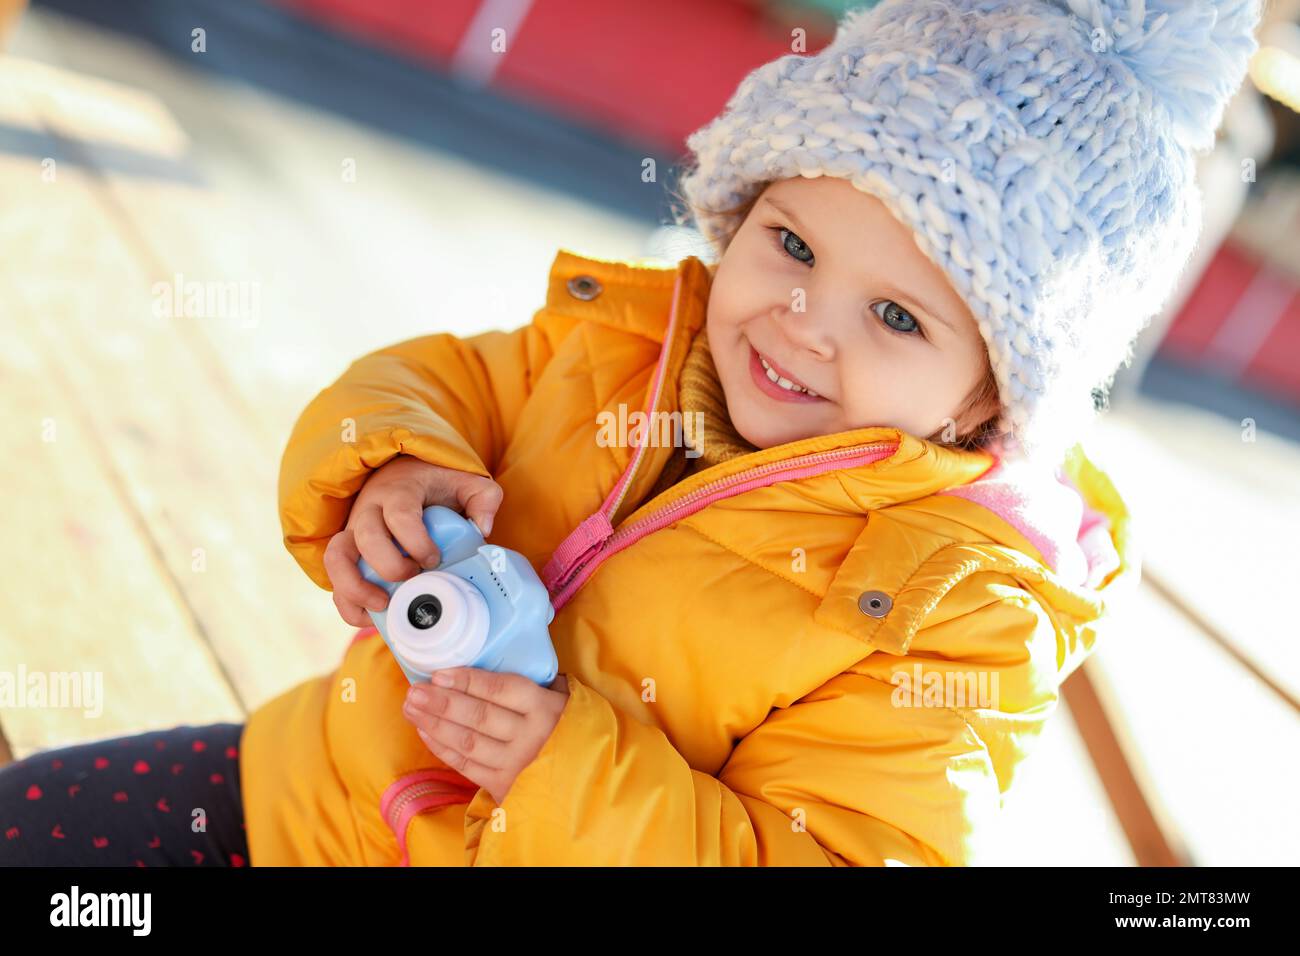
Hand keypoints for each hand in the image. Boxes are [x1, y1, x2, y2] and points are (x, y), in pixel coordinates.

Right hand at [323, 455, 503, 626]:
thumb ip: (483, 498)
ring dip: (355, 587)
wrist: (401, 473)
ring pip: (336, 558)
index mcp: (399, 492)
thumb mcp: (465, 480)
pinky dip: (347, 602)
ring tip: (384, 605)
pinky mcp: (346, 551)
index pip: (400, 515)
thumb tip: (483, 529)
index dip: (416, 542)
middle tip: (414, 578)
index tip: (434, 558)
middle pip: (366, 538)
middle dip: (390, 565)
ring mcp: (352, 531)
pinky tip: (372, 617)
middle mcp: (369, 510)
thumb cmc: (435, 482)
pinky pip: (334, 578)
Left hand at [401, 668, 570, 804]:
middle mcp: (530, 737)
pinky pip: (466, 765)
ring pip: (467, 742)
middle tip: (415, 690)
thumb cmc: (574, 730)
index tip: (440, 673)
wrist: (591, 783)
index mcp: (547, 709)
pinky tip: (426, 731)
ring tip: (412, 707)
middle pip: (478, 717)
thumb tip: (505, 660)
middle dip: (442, 702)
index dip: (468, 681)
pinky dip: (443, 748)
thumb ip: (541, 683)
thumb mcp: (567, 699)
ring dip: (435, 723)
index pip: (502, 690)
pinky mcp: (504, 786)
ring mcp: (516, 764)